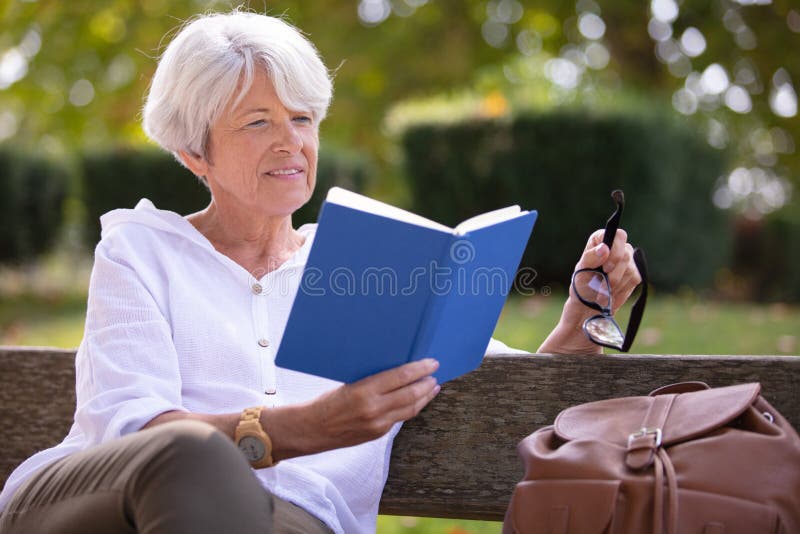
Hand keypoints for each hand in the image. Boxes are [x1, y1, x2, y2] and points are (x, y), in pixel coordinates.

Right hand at [268, 359, 440, 458]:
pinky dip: (412, 408)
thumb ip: (374, 380)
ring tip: (433, 387)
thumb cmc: (327, 402)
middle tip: (435, 374)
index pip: (401, 377)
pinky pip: (401, 419)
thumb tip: (399, 370)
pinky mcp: (378, 434)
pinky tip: (416, 401)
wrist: (311, 429)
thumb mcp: (349, 383)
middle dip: (427, 383)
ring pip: (410, 409)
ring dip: (425, 397)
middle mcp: (374, 409)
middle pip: (411, 394)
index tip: (432, 362)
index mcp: (364, 391)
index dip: (420, 369)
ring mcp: (377, 424)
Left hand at [572, 228, 641, 314]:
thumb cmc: (582, 283)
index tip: (606, 268)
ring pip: (630, 270)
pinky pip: (634, 279)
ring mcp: (628, 260)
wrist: (589, 302)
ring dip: (615, 285)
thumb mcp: (581, 271)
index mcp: (602, 239)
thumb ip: (591, 257)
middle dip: (614, 275)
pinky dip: (621, 290)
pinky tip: (611, 294)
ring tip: (602, 294)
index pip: (618, 235)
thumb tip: (604, 248)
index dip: (615, 251)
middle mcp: (618, 246)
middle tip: (602, 287)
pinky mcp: (635, 273)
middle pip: (626, 255)